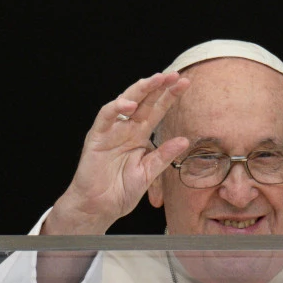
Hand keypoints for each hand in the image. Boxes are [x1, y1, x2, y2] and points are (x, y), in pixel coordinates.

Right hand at [43, 72, 190, 234]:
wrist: (99, 208)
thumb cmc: (120, 192)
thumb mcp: (148, 173)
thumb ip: (163, 156)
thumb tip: (184, 140)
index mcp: (139, 136)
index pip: (157, 111)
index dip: (170, 97)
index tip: (185, 84)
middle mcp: (126, 129)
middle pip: (145, 102)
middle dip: (159, 87)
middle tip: (175, 75)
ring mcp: (111, 131)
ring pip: (125, 102)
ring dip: (141, 90)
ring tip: (157, 80)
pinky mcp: (96, 137)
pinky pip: (105, 117)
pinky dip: (116, 109)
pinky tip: (130, 105)